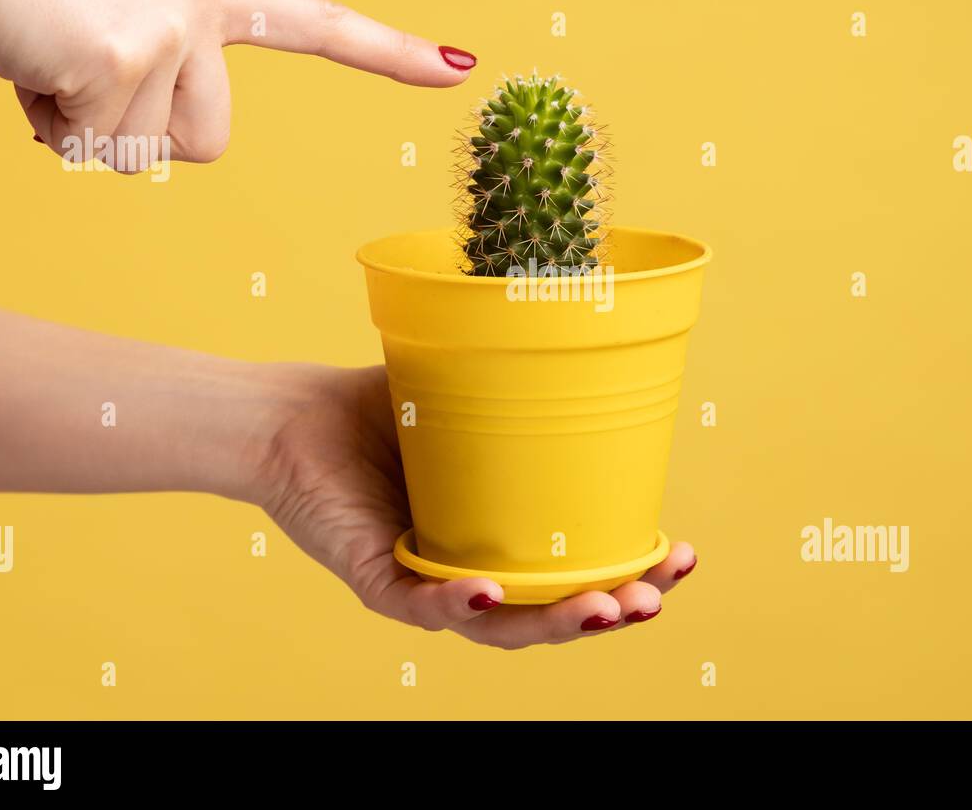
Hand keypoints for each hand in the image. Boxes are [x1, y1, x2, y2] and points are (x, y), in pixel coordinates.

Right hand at [0, 0, 475, 170]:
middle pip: (210, 145)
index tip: (459, 68)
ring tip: (51, 54)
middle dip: (137, 133)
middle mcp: (205, 1)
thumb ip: (166, 66)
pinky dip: (50, 126)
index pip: (317, 23)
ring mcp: (172, 27)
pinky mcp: (126, 57)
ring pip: (151, 158)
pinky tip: (29, 60)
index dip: (388, 54)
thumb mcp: (113, 13)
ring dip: (88, 129)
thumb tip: (164, 148)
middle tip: (82, 64)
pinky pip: (94, 152)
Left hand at [256, 365, 697, 648]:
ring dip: (555, 623)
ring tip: (605, 608)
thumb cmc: (376, 408)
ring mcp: (426, 585)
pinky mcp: (375, 582)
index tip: (682, 554)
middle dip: (614, 610)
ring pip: (500, 628)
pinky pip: (421, 606)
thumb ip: (523, 389)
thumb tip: (590, 343)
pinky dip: (457, 604)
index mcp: (502, 539)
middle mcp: (470, 572)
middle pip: (552, 611)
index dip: (634, 574)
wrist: (290, 416)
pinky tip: (489, 592)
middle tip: (656, 597)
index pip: (577, 572)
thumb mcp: (468, 399)